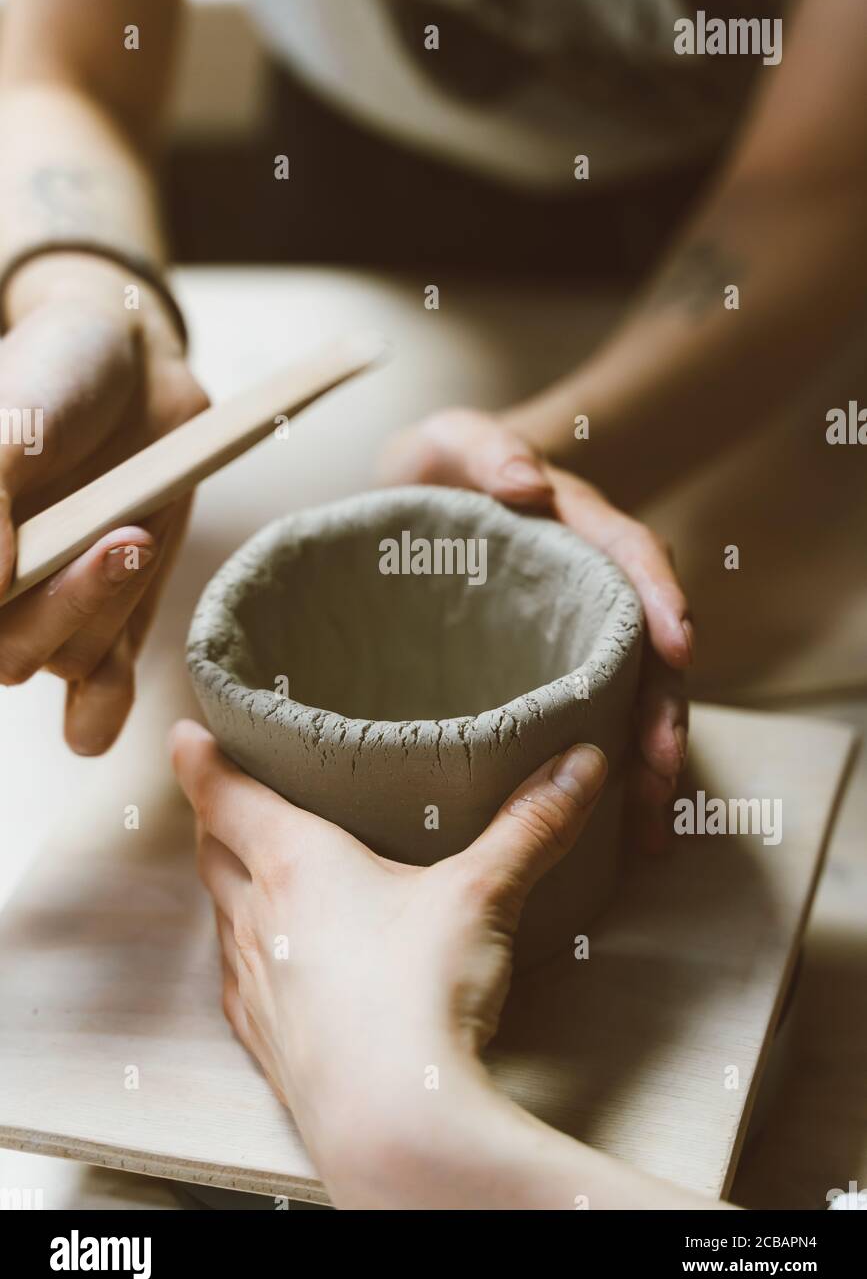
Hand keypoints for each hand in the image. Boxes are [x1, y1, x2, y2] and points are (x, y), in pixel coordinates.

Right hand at [0, 254, 206, 752]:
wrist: (133, 364)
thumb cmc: (56, 374)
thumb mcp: (16, 419)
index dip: (0, 604)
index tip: (20, 566)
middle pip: (5, 654)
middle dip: (61, 604)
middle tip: (117, 534)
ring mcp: (44, 607)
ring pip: (57, 662)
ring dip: (101, 611)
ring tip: (134, 534)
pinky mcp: (106, 619)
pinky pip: (95, 694)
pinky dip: (103, 704)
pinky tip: (110, 691)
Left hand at [170, 719, 608, 1207]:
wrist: (394, 1124)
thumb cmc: (422, 993)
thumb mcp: (483, 893)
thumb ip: (531, 825)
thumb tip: (581, 763)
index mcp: (295, 862)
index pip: (225, 795)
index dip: (201, 760)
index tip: (183, 736)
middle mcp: (258, 917)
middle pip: (213, 850)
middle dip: (214, 818)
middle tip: (222, 796)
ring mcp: (254, 984)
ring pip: (221, 915)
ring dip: (229, 887)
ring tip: (252, 874)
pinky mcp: (265, 1042)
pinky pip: (238, 981)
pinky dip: (246, 957)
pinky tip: (272, 967)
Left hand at [380, 407, 692, 852]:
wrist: (430, 499)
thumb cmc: (445, 471)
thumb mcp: (456, 442)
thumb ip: (486, 449)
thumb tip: (526, 481)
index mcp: (578, 529)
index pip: (632, 558)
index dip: (659, 600)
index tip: (679, 648)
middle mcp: (592, 588)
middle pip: (645, 650)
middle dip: (662, 710)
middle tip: (660, 767)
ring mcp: (577, 637)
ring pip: (630, 699)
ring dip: (646, 758)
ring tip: (648, 822)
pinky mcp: (554, 678)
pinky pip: (594, 725)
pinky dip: (607, 778)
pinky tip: (614, 836)